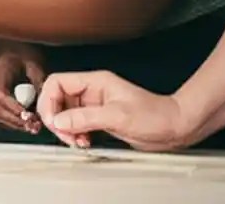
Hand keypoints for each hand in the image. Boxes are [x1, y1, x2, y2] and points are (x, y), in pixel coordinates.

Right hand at [0, 42, 46, 134]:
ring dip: (13, 122)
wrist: (12, 43)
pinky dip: (11, 119)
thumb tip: (46, 100)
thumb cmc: (21, 49)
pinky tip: (24, 121)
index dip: (15, 108)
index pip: (1, 96)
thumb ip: (38, 80)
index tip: (29, 116)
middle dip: (14, 120)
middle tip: (31, 126)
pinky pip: (0, 111)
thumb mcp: (33, 62)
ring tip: (30, 127)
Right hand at [37, 71, 188, 150]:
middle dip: (57, 118)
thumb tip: (59, 120)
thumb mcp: (118, 116)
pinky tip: (84, 142)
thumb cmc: (155, 116)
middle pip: (57, 99)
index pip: (57, 82)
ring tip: (77, 141)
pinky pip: (76, 125)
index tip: (53, 120)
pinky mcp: (99, 120)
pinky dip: (75, 135)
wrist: (175, 127)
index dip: (49, 100)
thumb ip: (85, 117)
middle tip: (64, 134)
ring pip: (65, 114)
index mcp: (94, 82)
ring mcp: (94, 106)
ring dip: (66, 129)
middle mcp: (91, 92)